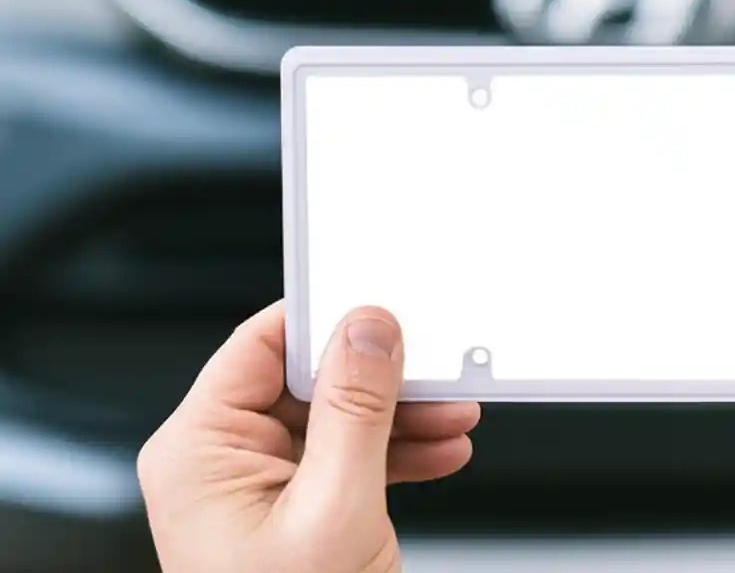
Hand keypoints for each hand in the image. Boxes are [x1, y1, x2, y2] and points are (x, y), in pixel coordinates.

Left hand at [138, 303, 479, 572]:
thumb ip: (356, 411)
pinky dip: (396, 453)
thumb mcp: (335, 507)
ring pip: (338, 418)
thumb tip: (368, 329)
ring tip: (454, 417)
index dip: (324, 322)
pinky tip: (440, 452)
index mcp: (199, 450)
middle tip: (438, 374)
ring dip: (401, 417)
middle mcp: (222, 461)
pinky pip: (347, 456)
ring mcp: (259, 486)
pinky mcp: (295, 507)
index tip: (384, 309)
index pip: (261, 347)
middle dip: (382, 381)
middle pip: (310, 381)